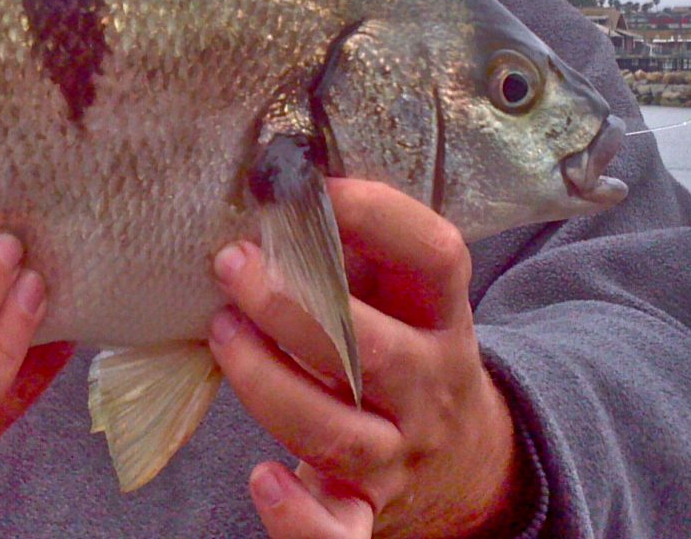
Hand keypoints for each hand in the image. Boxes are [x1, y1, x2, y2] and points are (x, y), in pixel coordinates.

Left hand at [209, 178, 525, 537]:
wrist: (469, 466)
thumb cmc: (406, 352)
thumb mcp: (407, 300)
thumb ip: (359, 252)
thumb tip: (275, 187)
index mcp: (443, 319)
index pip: (436, 258)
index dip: (381, 216)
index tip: (317, 188)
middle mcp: (428, 386)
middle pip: (370, 350)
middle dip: (293, 305)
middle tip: (232, 263)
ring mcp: (399, 452)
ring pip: (334, 431)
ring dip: (267, 383)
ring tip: (221, 334)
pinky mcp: (367, 507)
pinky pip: (339, 530)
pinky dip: (300, 518)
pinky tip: (264, 480)